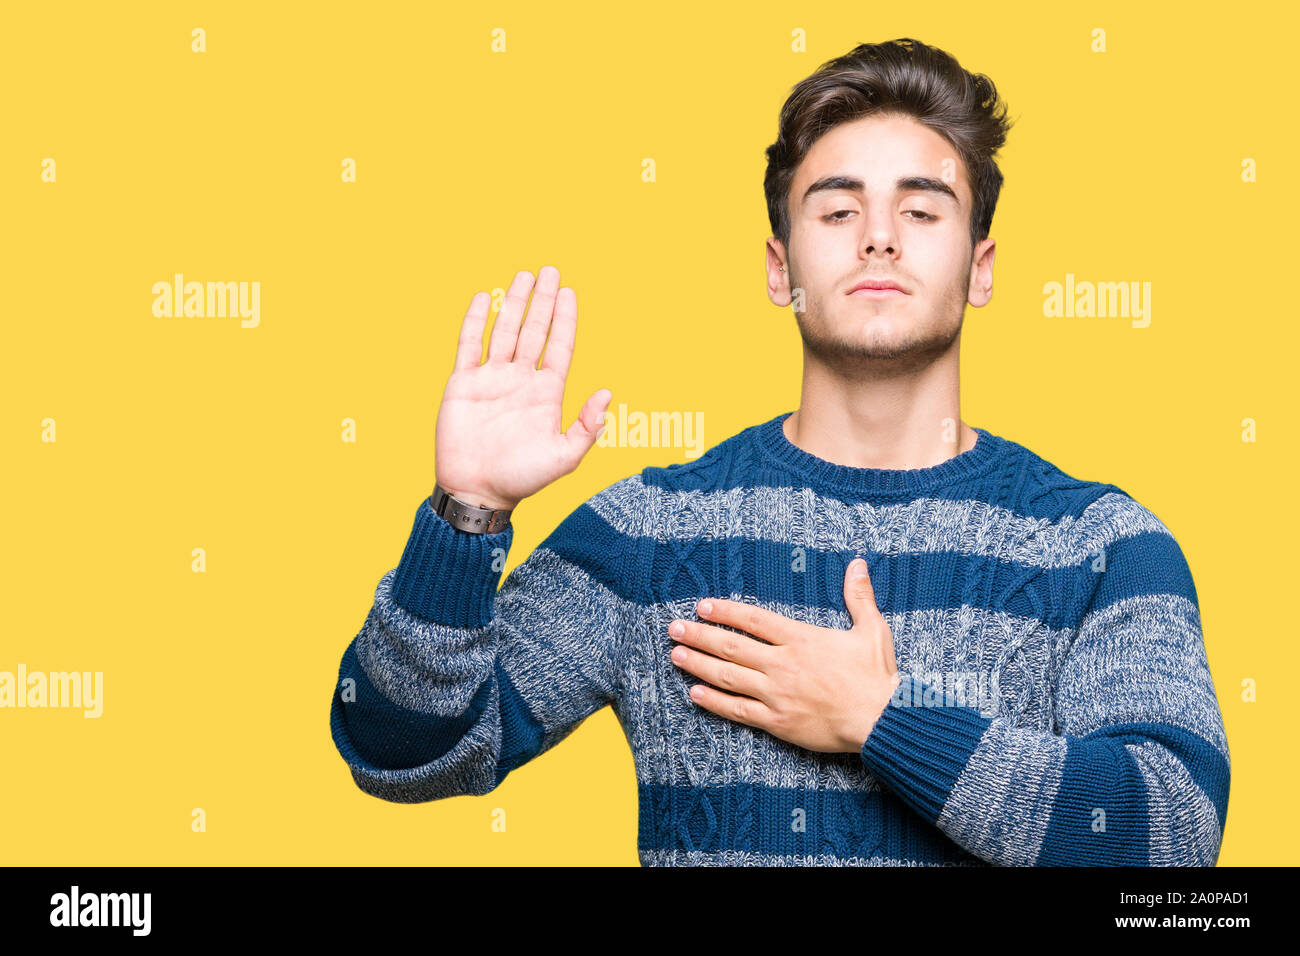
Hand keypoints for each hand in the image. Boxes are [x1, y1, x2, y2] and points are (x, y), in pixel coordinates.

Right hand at [435, 266, 611, 510]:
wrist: (478, 492)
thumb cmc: (522, 479)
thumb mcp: (564, 457)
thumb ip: (587, 427)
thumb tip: (608, 394)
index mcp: (546, 392)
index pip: (559, 346)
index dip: (565, 319)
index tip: (570, 292)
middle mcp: (520, 379)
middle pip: (534, 330)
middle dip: (543, 301)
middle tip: (551, 269)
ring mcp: (492, 379)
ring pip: (504, 331)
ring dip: (515, 303)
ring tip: (524, 275)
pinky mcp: (463, 383)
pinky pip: (470, 345)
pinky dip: (476, 320)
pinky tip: (486, 297)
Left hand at [668, 557, 901, 753]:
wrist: (882, 720)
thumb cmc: (876, 676)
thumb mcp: (871, 630)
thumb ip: (859, 597)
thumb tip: (857, 564)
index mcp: (801, 639)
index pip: (754, 620)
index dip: (726, 612)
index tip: (703, 606)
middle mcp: (783, 664)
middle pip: (732, 647)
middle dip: (700, 635)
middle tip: (674, 628)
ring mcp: (777, 694)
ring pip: (729, 676)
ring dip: (699, 664)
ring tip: (676, 654)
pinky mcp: (778, 721)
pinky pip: (739, 710)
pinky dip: (715, 702)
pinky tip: (695, 694)